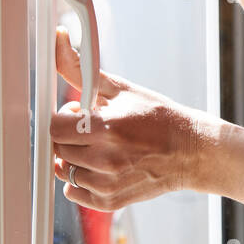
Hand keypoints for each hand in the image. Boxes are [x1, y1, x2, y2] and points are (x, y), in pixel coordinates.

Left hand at [50, 26, 201, 209]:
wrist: (189, 151)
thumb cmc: (158, 117)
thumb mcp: (123, 89)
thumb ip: (83, 70)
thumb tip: (60, 41)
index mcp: (106, 127)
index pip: (54, 126)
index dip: (63, 118)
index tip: (77, 115)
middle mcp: (104, 158)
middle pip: (57, 147)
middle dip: (68, 136)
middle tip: (90, 130)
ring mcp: (106, 183)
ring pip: (63, 170)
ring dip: (73, 158)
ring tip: (98, 148)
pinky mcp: (109, 201)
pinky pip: (73, 192)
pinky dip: (80, 181)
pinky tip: (100, 167)